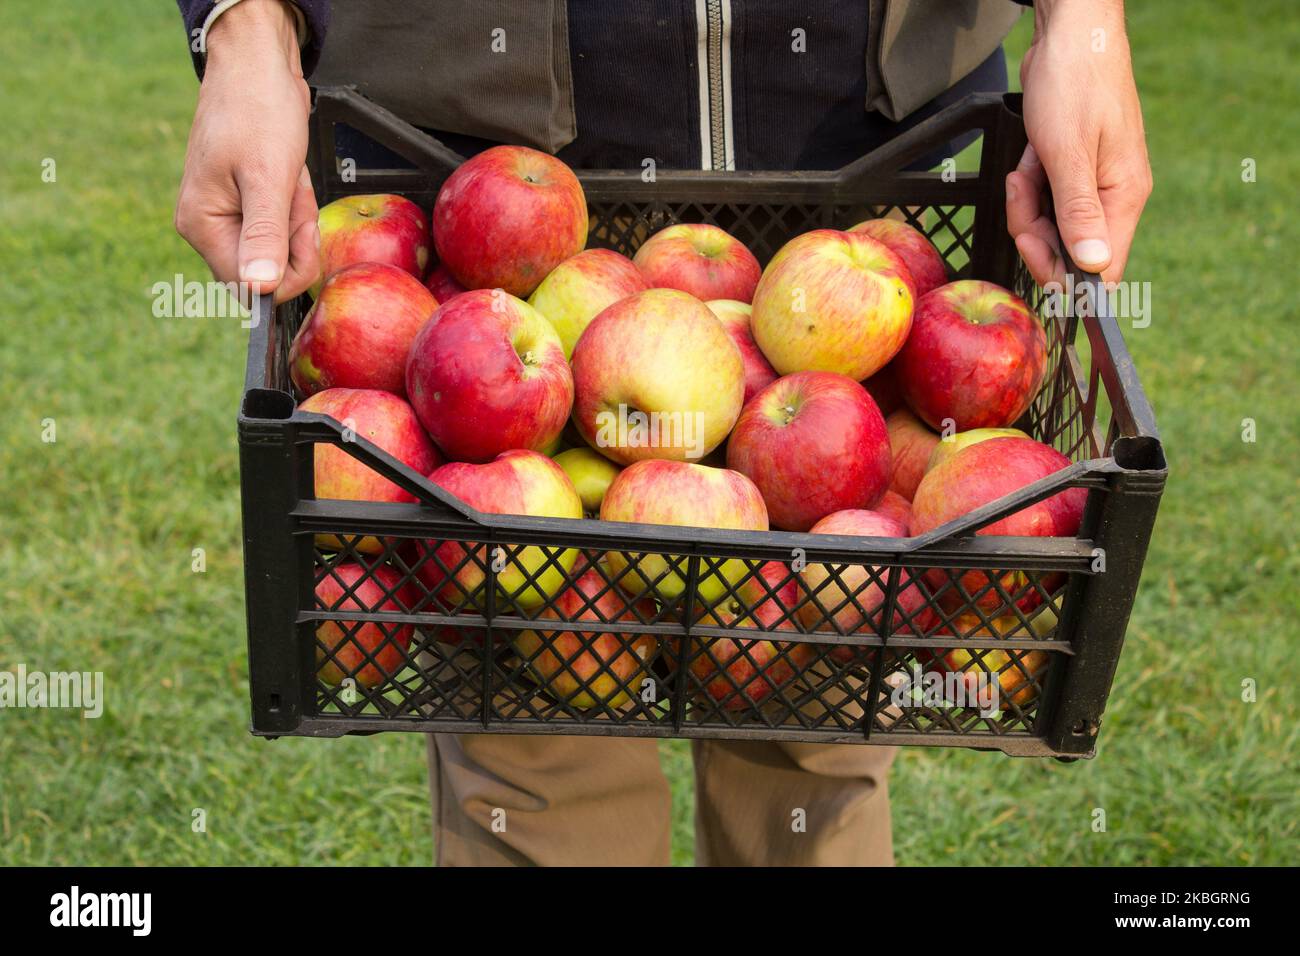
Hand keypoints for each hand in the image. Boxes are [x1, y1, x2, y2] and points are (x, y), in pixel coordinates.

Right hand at [174, 0, 317, 301]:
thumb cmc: (257, 110)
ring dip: (297, 217)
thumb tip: (258, 289)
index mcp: (201, 226)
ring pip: (278, 248)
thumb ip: (265, 236)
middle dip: (294, 237)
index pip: (250, 287)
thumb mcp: (267, 176)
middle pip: (267, 270)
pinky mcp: (246, 204)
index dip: (288, 268)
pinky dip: (294, 205)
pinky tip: (289, 177)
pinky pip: (280, 225)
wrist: (258, 66)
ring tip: (289, 178)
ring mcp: (227, 216)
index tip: (301, 227)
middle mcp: (208, 227)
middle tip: (294, 194)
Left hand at [1007, 0, 1151, 284]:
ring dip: (1027, 204)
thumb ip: (1078, 213)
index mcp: (1123, 197)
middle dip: (1034, 231)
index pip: (1101, 267)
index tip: (1030, 250)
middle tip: (1022, 197)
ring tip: (1024, 170)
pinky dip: (1029, 185)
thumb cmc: (1075, 85)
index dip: (1064, 273)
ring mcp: (1091, 182)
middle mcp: (1112, 195)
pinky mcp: (1071, 169)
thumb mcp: (1069, 154)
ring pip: (1050, 224)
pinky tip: (1026, 161)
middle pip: (1068, 249)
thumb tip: (1092, 266)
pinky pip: (1044, 198)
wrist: (1068, 34)